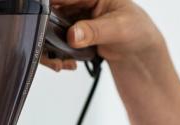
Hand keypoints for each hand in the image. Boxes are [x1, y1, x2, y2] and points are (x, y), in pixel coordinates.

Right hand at [42, 0, 164, 69]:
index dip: (50, 5)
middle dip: (46, 33)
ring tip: (59, 64)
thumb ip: (95, 31)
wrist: (139, 54)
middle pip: (52, 13)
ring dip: (50, 49)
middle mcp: (80, 5)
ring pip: (50, 31)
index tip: (40, 17)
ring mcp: (75, 21)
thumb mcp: (120, 29)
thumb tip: (73, 34)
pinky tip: (65, 64)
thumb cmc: (138, 32)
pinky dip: (56, 56)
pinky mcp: (71, 36)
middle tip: (49, 49)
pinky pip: (55, 44)